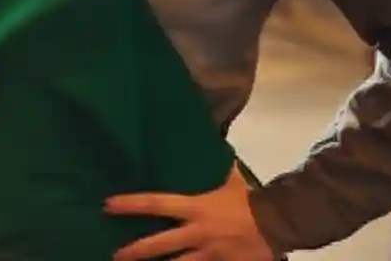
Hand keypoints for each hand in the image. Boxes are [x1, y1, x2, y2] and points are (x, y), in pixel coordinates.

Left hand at [105, 166, 274, 260]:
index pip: (155, 203)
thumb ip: (213, 166)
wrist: (282, 223)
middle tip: (116, 254)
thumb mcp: (228, 179)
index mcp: (196, 208)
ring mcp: (209, 255)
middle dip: (135, 251)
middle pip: (159, 245)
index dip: (129, 204)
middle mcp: (198, 233)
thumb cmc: (251, 200)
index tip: (107, 205)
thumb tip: (206, 141)